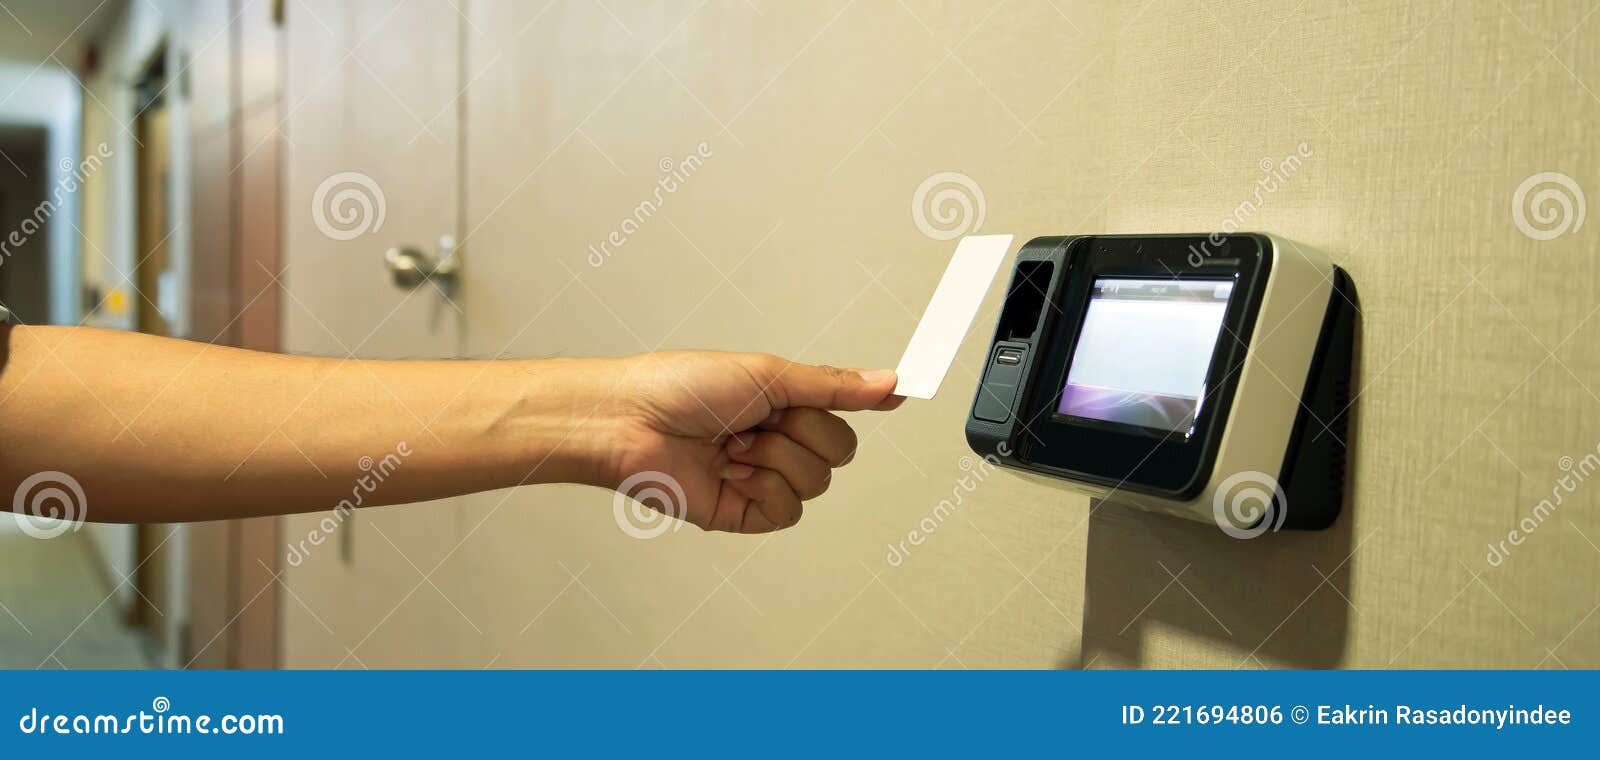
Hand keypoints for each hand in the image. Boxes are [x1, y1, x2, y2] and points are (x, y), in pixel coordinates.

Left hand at [602, 351, 900, 532]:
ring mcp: (762, 479)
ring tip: (733, 443)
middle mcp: (775, 440)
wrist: (630, 423)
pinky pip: (789, 511)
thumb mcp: (767, 373)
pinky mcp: (745, 513)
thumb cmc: (680, 385)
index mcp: (781, 402)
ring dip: (775, 457)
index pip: (842, 410)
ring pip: (816, 481)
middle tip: (759, 417)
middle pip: (840, 449)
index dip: (861, 403)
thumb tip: (887, 382)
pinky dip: (764, 488)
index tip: (902, 394)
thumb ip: (832, 386)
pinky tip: (732, 472)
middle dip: (803, 430)